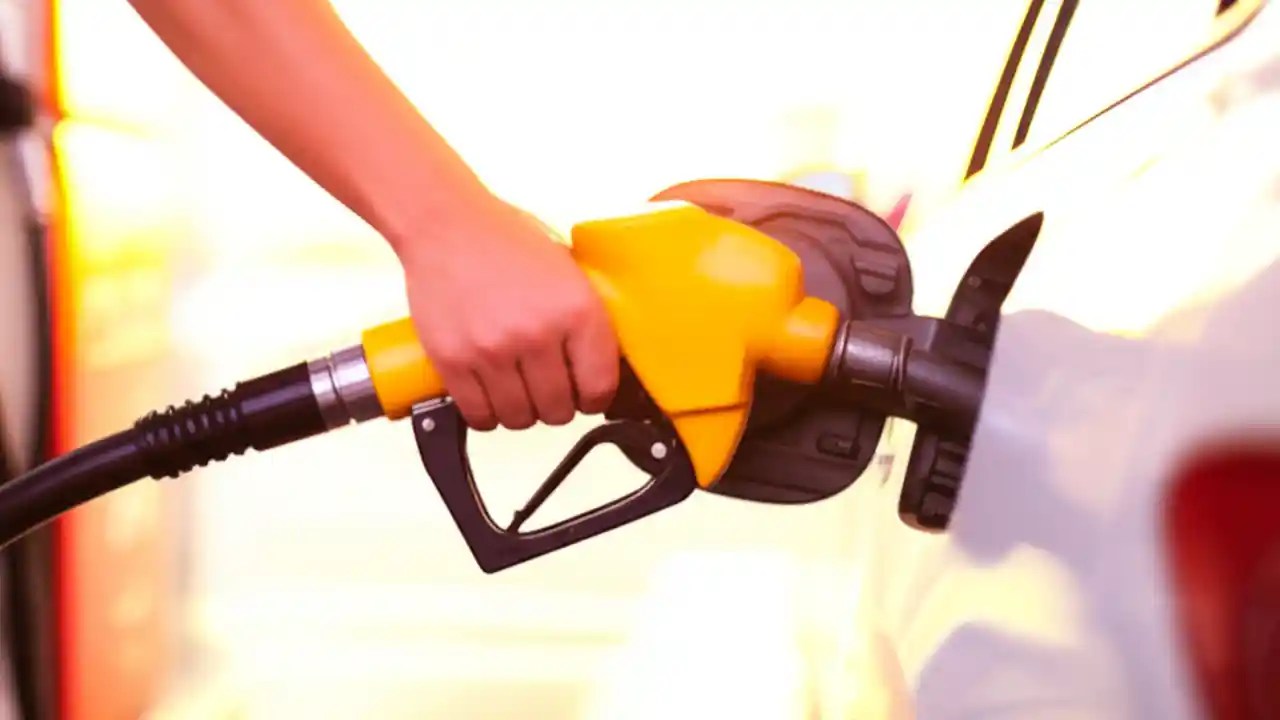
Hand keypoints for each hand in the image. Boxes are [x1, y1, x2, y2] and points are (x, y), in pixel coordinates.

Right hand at [397, 198, 619, 430]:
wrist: (445, 223)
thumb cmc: (505, 240)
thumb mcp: (567, 269)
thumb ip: (585, 315)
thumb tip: (603, 362)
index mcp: (577, 309)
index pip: (599, 387)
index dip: (595, 398)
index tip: (587, 395)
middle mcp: (537, 334)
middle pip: (559, 410)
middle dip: (557, 405)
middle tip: (548, 389)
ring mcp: (493, 351)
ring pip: (520, 418)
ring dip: (522, 411)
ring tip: (518, 389)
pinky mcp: (454, 361)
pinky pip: (479, 415)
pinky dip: (487, 414)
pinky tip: (490, 395)